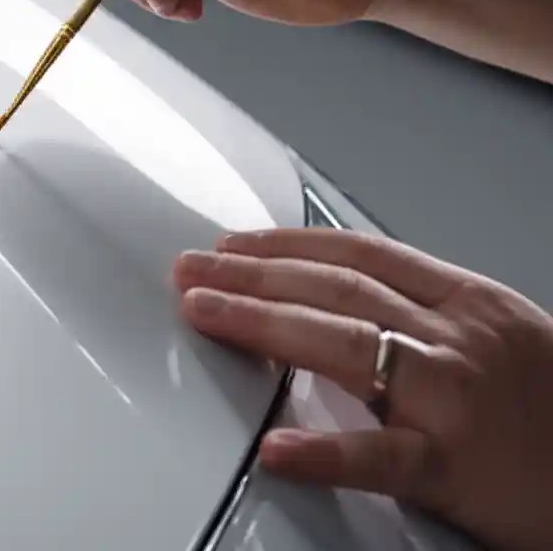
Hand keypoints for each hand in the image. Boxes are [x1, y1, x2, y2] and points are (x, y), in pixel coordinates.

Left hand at [173, 229, 552, 550]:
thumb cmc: (552, 409)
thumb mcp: (497, 335)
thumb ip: (422, 313)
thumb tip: (337, 299)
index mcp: (468, 302)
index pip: (360, 254)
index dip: (286, 243)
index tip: (230, 242)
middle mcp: (456, 337)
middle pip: (336, 288)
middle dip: (253, 273)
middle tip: (190, 268)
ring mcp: (453, 398)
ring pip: (346, 344)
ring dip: (263, 323)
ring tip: (203, 313)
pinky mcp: (455, 466)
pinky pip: (379, 457)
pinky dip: (324, 451)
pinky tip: (275, 448)